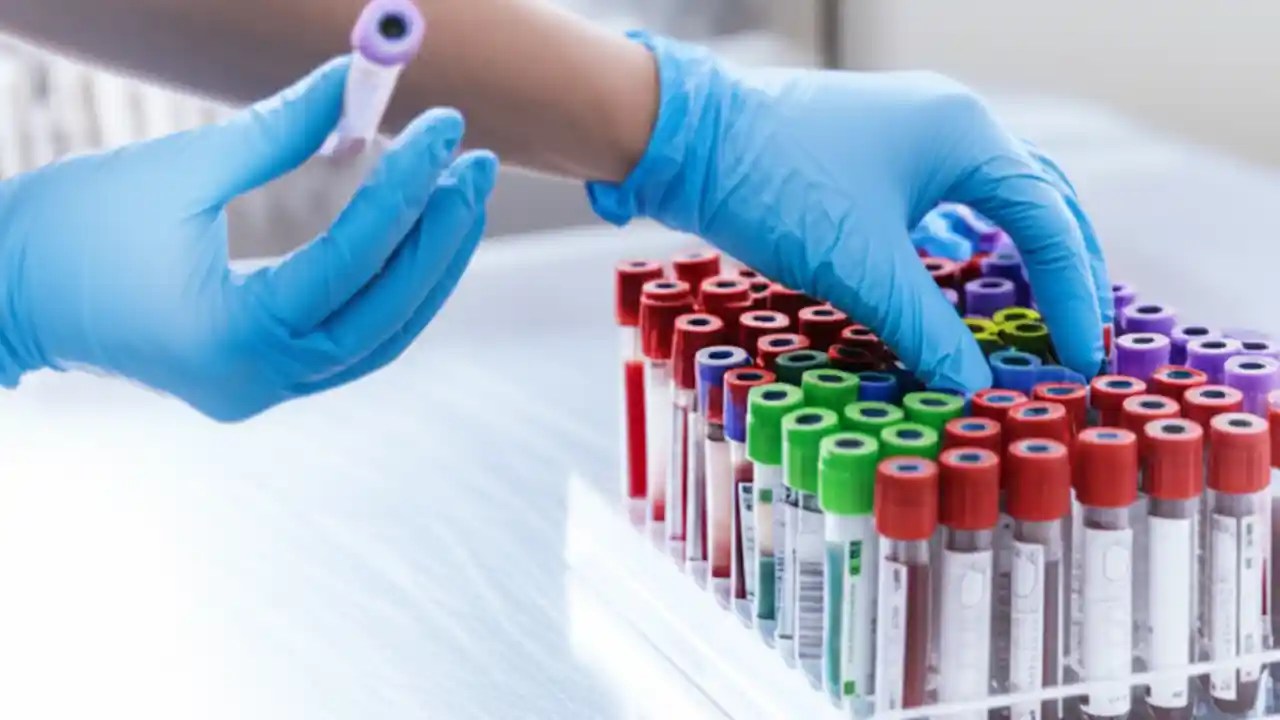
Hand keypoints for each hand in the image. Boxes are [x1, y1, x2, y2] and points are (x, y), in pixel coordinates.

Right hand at [0, 58, 496, 420]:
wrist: (6, 294)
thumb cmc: (73, 227)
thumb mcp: (181, 169)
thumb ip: (278, 131)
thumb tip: (357, 82)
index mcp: (237, 335)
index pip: (356, 257)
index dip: (409, 184)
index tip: (447, 128)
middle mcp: (261, 380)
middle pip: (387, 309)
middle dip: (441, 234)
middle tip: (475, 165)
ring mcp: (264, 390)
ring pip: (379, 334)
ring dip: (425, 266)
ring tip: (459, 197)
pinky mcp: (260, 379)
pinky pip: (349, 341)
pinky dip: (387, 292)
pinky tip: (415, 240)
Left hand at [589, 34, 1108, 390]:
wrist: (686, 140)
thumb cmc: (775, 187)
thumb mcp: (860, 268)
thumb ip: (926, 328)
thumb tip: (974, 390)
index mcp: (964, 134)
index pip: (1048, 220)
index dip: (1072, 294)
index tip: (1084, 357)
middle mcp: (949, 121)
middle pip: (1039, 198)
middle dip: (1066, 269)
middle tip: (1082, 336)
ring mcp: (910, 131)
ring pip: (992, 195)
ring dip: (1022, 251)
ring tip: (1041, 310)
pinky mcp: (874, 151)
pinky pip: (946, 197)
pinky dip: (970, 239)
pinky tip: (966, 270)